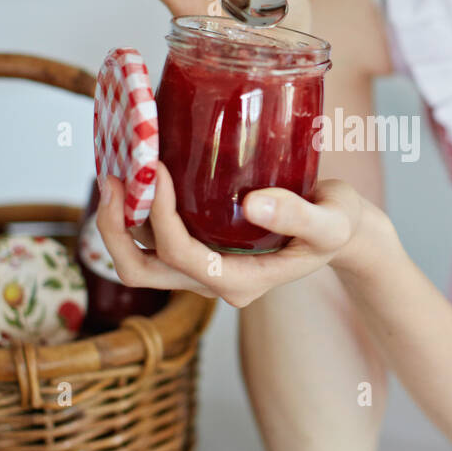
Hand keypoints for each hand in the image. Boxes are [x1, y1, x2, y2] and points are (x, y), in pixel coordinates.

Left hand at [95, 160, 368, 307]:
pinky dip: (133, 212)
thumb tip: (253, 204)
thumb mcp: (331, 221)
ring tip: (114, 171)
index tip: (157, 168)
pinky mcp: (197, 250)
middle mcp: (213, 282)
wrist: (340, 228)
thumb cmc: (337, 222)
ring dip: (116, 221)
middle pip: (142, 271)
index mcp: (241, 282)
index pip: (182, 256)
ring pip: (139, 259)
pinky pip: (150, 240)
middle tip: (111, 177)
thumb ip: (298, 215)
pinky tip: (134, 174)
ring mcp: (201, 269)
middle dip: (114, 229)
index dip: (159, 215)